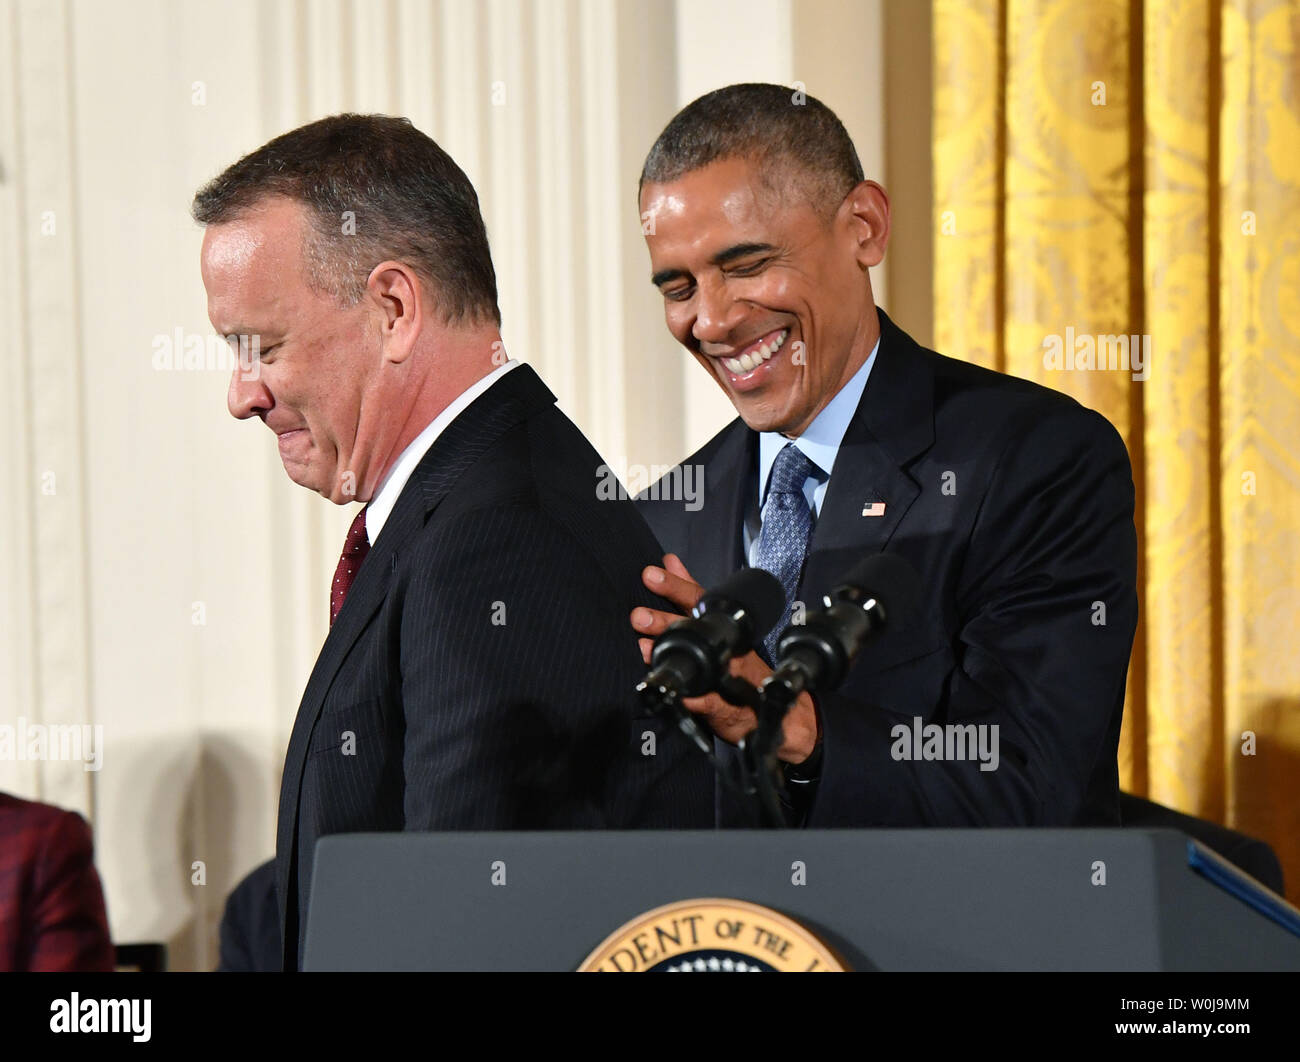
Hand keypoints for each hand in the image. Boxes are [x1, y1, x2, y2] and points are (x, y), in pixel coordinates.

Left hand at [630, 553, 819, 763]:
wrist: (778, 707)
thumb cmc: (740, 661)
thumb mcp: (716, 621)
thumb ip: (691, 593)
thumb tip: (670, 560)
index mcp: (721, 625)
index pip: (697, 599)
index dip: (674, 586)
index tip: (650, 574)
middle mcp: (726, 645)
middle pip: (696, 628)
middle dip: (666, 621)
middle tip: (640, 616)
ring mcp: (727, 675)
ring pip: (700, 661)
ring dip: (671, 653)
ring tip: (645, 649)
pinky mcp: (725, 705)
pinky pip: (708, 701)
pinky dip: (692, 697)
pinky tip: (673, 691)